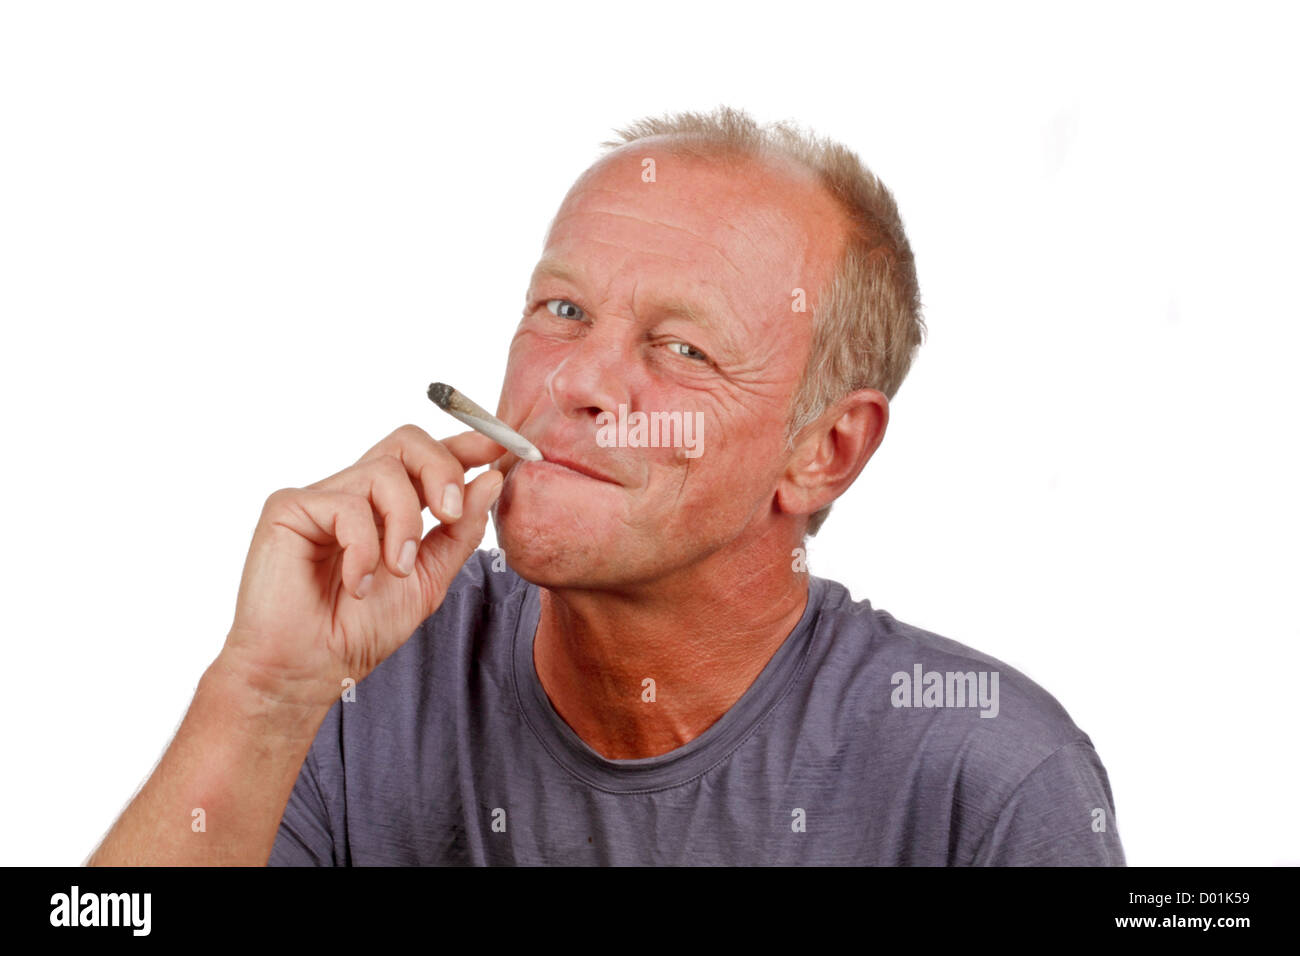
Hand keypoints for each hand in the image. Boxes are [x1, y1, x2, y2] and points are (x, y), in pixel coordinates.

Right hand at [221, 424, 504, 707]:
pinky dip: (363, 548)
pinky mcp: (288, 506)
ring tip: (396, 571)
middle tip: (451, 514)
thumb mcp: (429, 579)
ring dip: (403, 525)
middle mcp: (355, 492)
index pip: (428, 458)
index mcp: (388, 506)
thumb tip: (490, 480)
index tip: (501, 449)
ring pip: (384, 473)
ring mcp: (321, 496)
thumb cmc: (358, 630)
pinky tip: (355, 584)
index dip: (466, 445)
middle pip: (407, 441)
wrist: (307, 670)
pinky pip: (346, 505)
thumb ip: (460, 532)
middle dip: (442, 471)